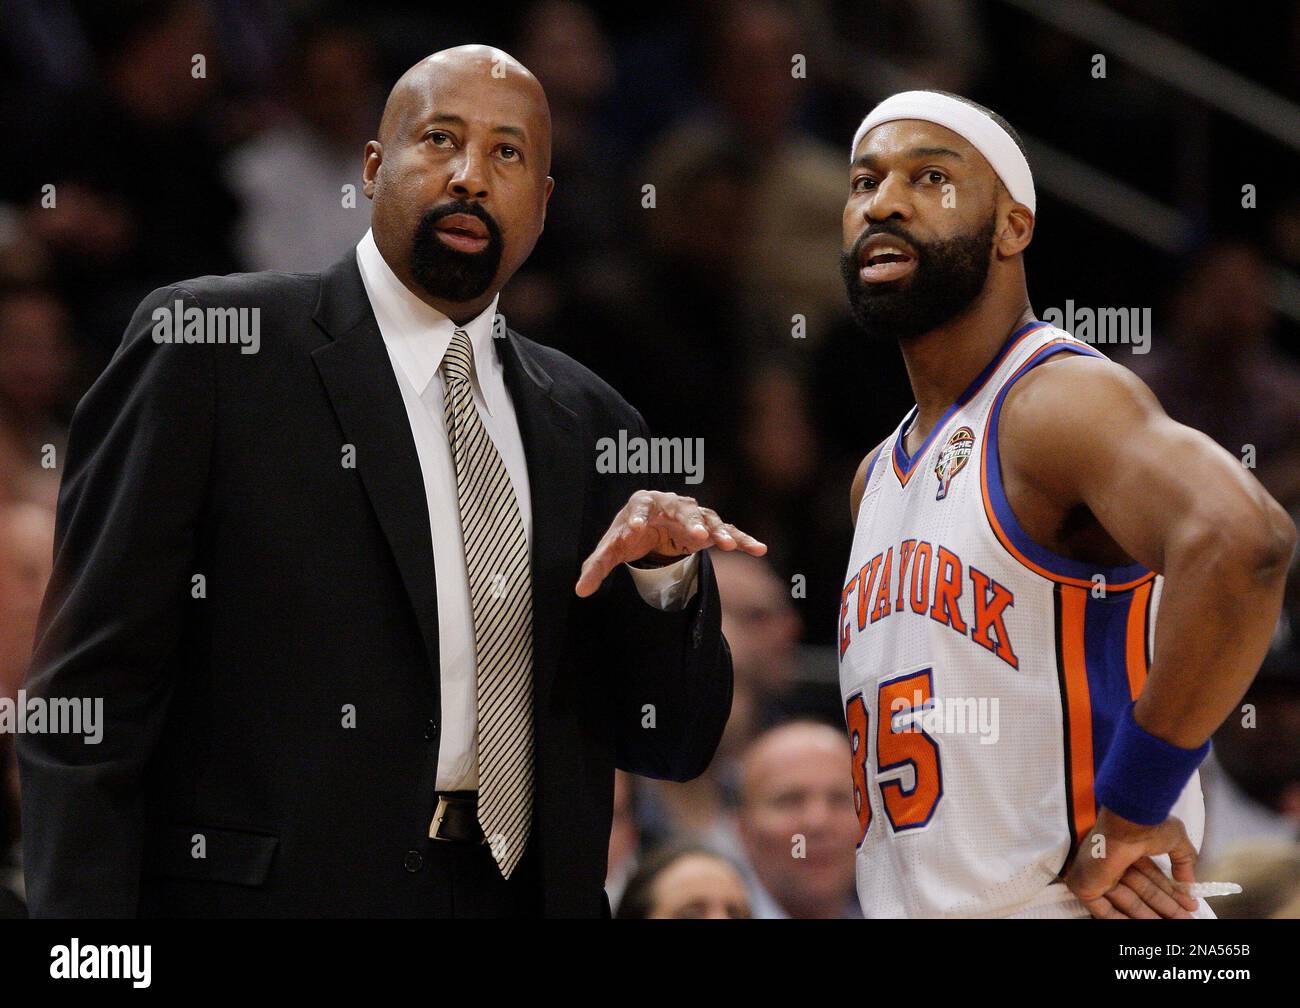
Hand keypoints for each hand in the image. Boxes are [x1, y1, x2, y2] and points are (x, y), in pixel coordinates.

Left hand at [574, 490, 766, 597]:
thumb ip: (596, 568)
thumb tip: (580, 591)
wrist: (649, 527)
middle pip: (683, 509)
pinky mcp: (709, 528)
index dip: (637, 517)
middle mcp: (671, 503)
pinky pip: (728, 532)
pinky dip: (743, 539)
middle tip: (697, 536)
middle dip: (690, 521)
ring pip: (709, 519)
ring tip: (730, 546)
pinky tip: (759, 550)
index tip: (635, 530)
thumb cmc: (628, 535)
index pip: (641, 506)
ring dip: (719, 531)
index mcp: (643, 503)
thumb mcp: (611, 550)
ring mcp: (694, 514)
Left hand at [1064, 807, 1200, 918]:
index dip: (1170, 894)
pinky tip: (1145, 927)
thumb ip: (1182, 862)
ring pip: (1128, 903)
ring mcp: (1098, 874)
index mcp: (1128, 848)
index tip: (1189, 906)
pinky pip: (1105, 911)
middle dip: (1166, 908)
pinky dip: (1123, 921)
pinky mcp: (1085, 887)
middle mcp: (1113, 861)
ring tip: (1179, 925)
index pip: (1151, 877)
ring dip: (1151, 917)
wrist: (1127, 823)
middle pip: (1142, 892)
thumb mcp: (1175, 841)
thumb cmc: (1148, 826)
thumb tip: (1189, 884)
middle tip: (1187, 920)